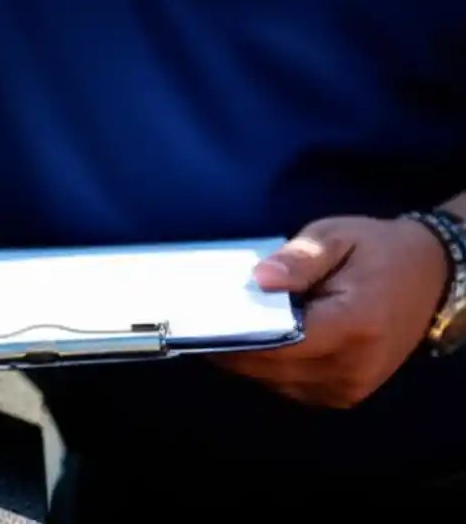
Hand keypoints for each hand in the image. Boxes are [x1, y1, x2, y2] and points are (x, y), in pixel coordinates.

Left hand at [213, 216, 447, 408]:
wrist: (429, 275)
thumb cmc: (377, 251)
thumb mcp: (335, 237)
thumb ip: (298, 260)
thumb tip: (260, 279)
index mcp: (354, 324)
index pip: (281, 344)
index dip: (236, 337)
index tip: (201, 323)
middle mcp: (354, 365)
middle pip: (271, 368)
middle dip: (234, 347)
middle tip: (203, 322)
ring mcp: (350, 385)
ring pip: (275, 382)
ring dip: (249, 359)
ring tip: (231, 327)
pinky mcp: (344, 394)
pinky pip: (290, 387)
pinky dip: (270, 368)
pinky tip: (261, 340)